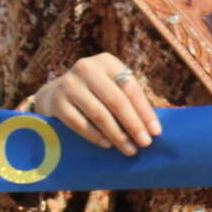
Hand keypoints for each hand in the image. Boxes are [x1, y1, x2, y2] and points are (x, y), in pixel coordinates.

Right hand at [26, 53, 161, 156]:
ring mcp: (68, 84)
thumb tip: (153, 130)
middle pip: (115, 100)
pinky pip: (79, 123)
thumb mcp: (111, 89)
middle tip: (145, 144)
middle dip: (133, 124)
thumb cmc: (95, 96)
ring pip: (98, 113)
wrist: (55, 95)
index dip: (144, 111)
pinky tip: (107, 145)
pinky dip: (95, 136)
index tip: (156, 132)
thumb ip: (129, 102)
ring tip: (129, 150)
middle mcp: (86, 68)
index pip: (129, 88)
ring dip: (117, 135)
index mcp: (106, 62)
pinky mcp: (56, 101)